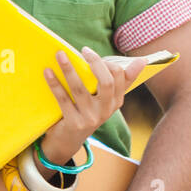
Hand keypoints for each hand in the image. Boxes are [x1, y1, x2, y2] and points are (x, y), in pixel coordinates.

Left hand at [39, 47, 142, 163]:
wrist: (69, 140)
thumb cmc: (89, 110)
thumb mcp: (106, 98)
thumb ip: (122, 79)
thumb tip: (143, 61)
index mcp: (116, 101)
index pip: (119, 77)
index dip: (106, 62)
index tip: (88, 52)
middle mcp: (106, 110)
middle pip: (107, 83)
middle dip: (96, 63)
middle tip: (83, 50)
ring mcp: (90, 118)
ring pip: (80, 89)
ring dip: (69, 69)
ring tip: (60, 54)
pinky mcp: (74, 123)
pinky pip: (63, 99)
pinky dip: (55, 83)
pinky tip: (48, 71)